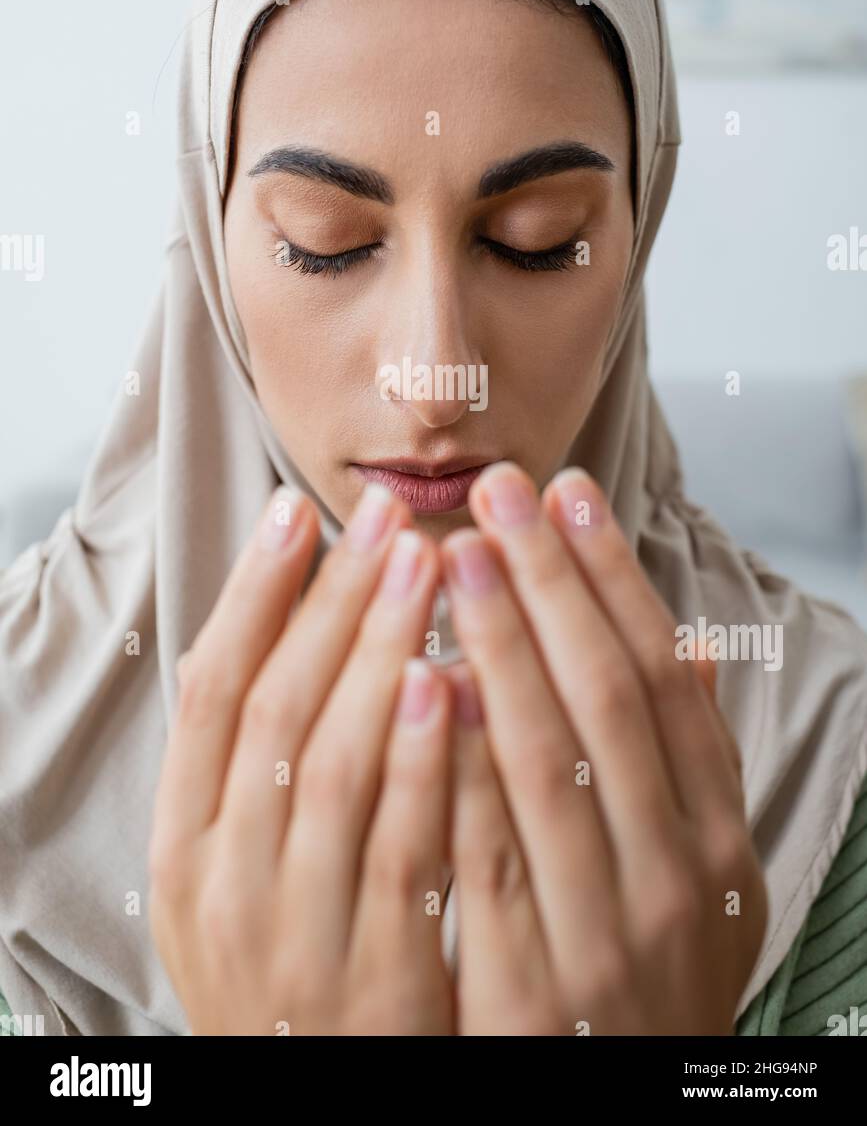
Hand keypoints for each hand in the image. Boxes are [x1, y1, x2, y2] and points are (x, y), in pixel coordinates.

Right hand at [149, 483, 454, 1034]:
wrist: (330, 1108)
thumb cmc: (301, 961)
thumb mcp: (249, 870)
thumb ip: (266, 764)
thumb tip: (305, 617)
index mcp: (185, 846)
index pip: (209, 693)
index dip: (253, 596)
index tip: (298, 510)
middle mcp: (222, 885)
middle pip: (273, 711)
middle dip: (332, 601)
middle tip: (388, 513)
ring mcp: (291, 938)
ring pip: (328, 766)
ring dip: (375, 653)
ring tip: (426, 560)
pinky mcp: (372, 985)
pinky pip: (397, 853)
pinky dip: (417, 761)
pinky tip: (446, 679)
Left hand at [441, 461, 766, 1035]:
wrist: (620, 1117)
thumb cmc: (648, 978)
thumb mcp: (703, 881)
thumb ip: (693, 770)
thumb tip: (695, 650)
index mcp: (716, 838)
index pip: (662, 679)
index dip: (613, 579)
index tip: (566, 496)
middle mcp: (674, 876)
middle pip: (605, 697)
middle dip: (549, 583)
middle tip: (497, 493)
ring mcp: (606, 932)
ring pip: (547, 758)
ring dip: (498, 646)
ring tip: (453, 553)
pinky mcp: (530, 984)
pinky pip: (482, 851)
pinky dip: (455, 759)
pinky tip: (419, 679)